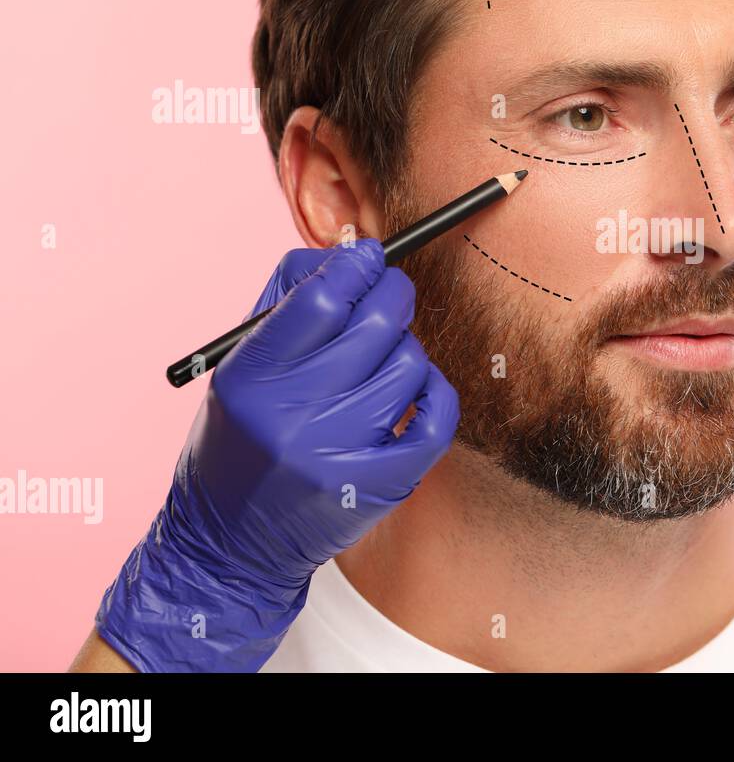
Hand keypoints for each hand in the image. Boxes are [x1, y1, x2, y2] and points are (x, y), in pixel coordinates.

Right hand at [95, 238, 457, 671]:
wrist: (229, 546)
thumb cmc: (239, 442)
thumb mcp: (238, 369)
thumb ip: (286, 304)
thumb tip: (346, 254)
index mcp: (252, 377)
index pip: (321, 296)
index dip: (355, 266)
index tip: (368, 257)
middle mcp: (293, 415)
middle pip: (375, 323)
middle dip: (393, 295)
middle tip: (391, 295)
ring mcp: (339, 454)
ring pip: (409, 364)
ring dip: (406, 352)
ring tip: (383, 363)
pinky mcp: (379, 484)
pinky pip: (437, 415)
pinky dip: (435, 392)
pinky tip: (417, 390)